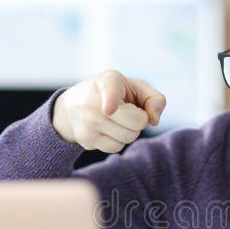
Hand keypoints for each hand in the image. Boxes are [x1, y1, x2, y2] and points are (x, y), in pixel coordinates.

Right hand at [52, 70, 166, 151]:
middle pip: (136, 123)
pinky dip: (118, 141)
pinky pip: (116, 147)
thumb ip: (155, 99)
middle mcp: (93, 101)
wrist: (75, 105)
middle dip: (139, 120)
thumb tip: (154, 121)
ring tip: (116, 120)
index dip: (112, 101)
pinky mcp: (85, 139)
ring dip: (129, 132)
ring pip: (127, 138)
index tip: (109, 110)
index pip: (110, 91)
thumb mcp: (136, 88)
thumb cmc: (116, 94)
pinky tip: (108, 129)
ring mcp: (87, 122)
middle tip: (127, 111)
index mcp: (107, 81)